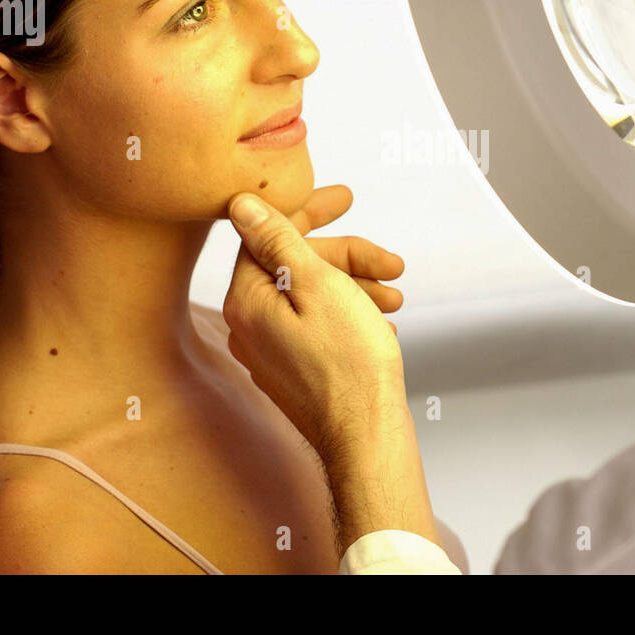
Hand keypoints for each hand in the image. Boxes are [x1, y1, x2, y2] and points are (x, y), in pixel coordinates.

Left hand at [221, 190, 408, 457]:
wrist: (367, 436)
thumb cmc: (349, 362)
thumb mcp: (316, 284)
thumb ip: (276, 239)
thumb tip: (239, 203)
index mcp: (246, 300)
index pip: (268, 234)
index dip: (310, 211)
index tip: (345, 198)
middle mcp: (250, 325)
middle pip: (295, 264)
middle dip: (347, 257)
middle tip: (391, 263)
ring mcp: (271, 352)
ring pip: (312, 296)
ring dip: (356, 287)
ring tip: (395, 299)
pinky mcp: (294, 371)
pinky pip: (318, 325)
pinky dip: (351, 315)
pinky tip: (381, 325)